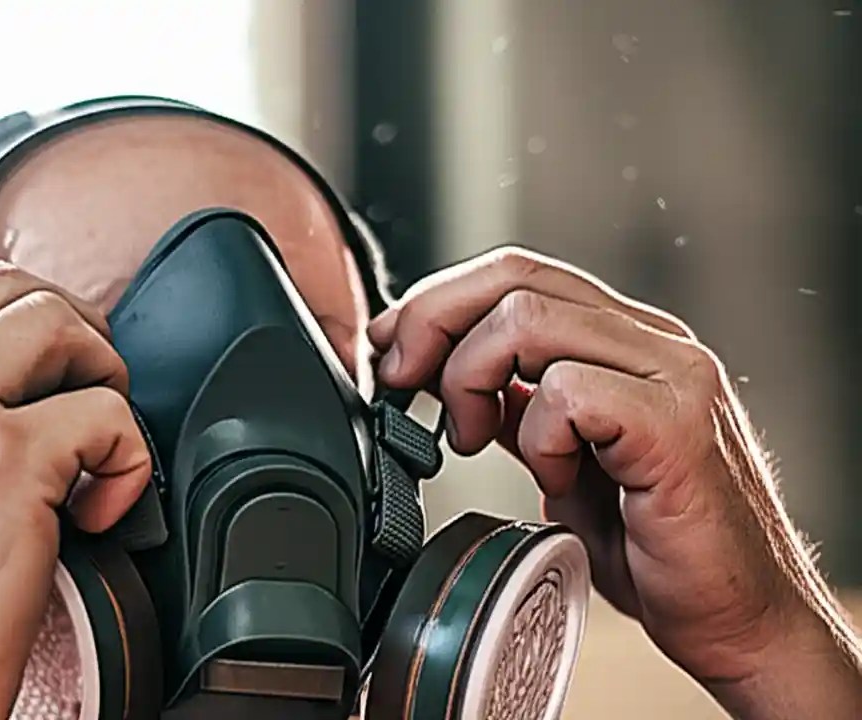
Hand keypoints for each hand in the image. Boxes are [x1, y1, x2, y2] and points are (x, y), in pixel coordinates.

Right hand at [0, 262, 151, 718]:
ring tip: (97, 450)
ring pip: (56, 321)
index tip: (57, 377)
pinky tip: (97, 519)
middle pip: (8, 289)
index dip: (26, 328)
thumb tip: (2, 396)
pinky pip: (107, 413)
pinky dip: (129, 460)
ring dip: (103, 375)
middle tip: (94, 394)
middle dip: (74, 330)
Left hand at [369, 247, 861, 717]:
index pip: (517, 275)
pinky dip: (536, 437)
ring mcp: (673, 376)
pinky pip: (568, 392)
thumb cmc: (657, 546)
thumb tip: (446, 372)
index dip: (437, 302)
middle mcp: (654, 343)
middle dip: (432, 322)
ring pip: (529, 320)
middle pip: (515, 276)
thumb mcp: (564, 461)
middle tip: (401, 381)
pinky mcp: (677, 426)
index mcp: (626, 341)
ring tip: (477, 440)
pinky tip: (555, 480)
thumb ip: (518, 407)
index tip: (390, 348)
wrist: (738, 618)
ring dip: (472, 379)